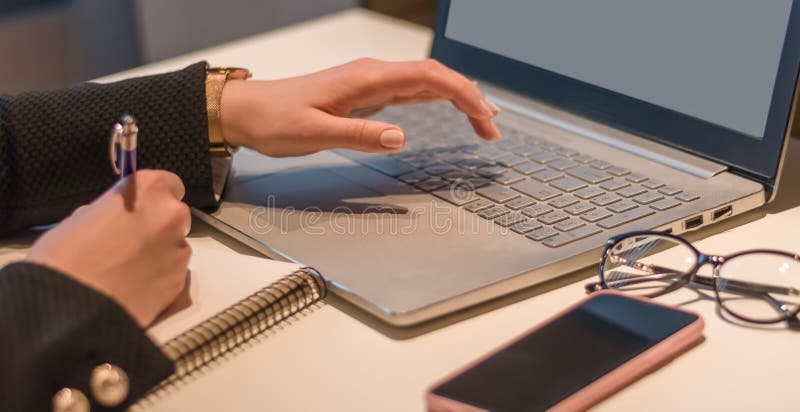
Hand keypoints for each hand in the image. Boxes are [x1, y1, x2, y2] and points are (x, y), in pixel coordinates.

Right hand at [26, 170, 191, 326]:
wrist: (70, 309)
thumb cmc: (64, 257)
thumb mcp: (82, 218)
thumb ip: (112, 210)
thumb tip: (119, 217)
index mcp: (148, 189)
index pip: (169, 183)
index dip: (155, 197)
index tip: (144, 207)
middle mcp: (171, 215)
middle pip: (175, 215)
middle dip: (158, 226)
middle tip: (130, 242)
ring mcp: (180, 250)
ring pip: (176, 245)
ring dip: (160, 253)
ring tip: (128, 269)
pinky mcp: (181, 281)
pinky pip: (174, 272)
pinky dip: (161, 277)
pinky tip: (135, 287)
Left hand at [219, 58, 500, 156]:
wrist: (250, 111)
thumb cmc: (277, 120)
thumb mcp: (315, 133)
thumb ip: (359, 134)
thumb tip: (400, 137)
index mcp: (366, 78)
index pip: (429, 77)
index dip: (463, 94)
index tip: (485, 117)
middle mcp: (373, 74)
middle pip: (435, 78)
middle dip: (470, 99)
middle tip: (493, 129)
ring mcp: (371, 82)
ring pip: (426, 83)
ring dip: (458, 99)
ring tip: (484, 121)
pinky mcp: (366, 94)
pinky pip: (411, 91)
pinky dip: (437, 99)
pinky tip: (449, 107)